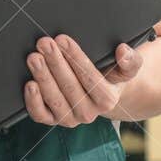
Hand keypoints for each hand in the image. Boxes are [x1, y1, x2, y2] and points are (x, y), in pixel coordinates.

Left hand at [24, 35, 141, 126]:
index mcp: (107, 100)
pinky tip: (29, 84)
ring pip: (54, 100)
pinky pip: (40, 115)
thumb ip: (130, 61)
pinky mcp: (53, 120)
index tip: (63, 39)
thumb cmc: (111, 75)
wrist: (101, 93)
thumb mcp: (126, 68)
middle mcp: (88, 113)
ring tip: (34, 57)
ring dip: (43, 77)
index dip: (75, 58)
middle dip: (55, 63)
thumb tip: (123, 51)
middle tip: (44, 43)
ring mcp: (70, 118)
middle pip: (69, 87)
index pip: (90, 77)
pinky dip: (33, 101)